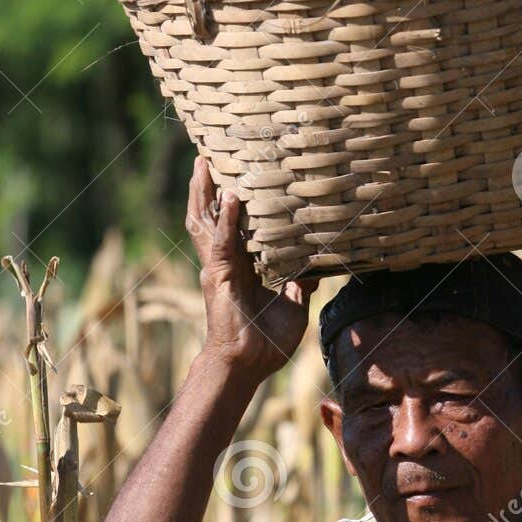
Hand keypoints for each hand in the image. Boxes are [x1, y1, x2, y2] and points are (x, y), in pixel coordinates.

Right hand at [185, 157, 317, 378]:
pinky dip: (227, 219)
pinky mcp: (219, 275)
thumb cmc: (268, 342)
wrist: (248, 365)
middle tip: (207, 156)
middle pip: (210, 216)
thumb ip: (301, 283)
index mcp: (241, 267)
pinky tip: (231, 197)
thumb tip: (318, 269)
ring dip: (204, 192)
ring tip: (203, 163)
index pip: (232, 226)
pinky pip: (222, 241)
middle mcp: (225, 262)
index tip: (235, 175)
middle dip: (207, 187)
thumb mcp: (293, 305)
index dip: (229, 203)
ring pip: (205, 221)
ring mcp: (218, 267)